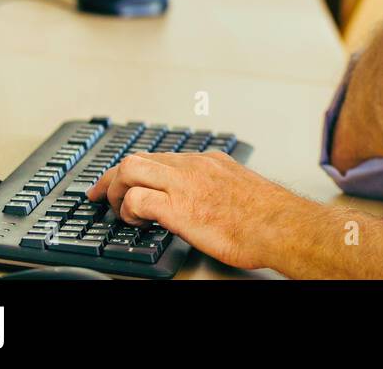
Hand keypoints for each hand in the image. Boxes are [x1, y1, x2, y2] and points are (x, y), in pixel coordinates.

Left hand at [86, 152, 290, 271]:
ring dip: (115, 190)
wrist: (282, 226)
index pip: (160, 156)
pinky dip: (128, 211)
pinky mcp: (178, 207)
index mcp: (208, 162)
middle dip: (111, 177)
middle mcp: (193, 166)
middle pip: (137, 157)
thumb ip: (218, 188)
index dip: (135, 171)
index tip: (123, 183)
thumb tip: (208, 201)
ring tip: (118, 212)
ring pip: (130, 169)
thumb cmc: (269, 216)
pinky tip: (136, 224)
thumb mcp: (240, 190)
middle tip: (101, 196)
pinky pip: (137, 200)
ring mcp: (184, 183)